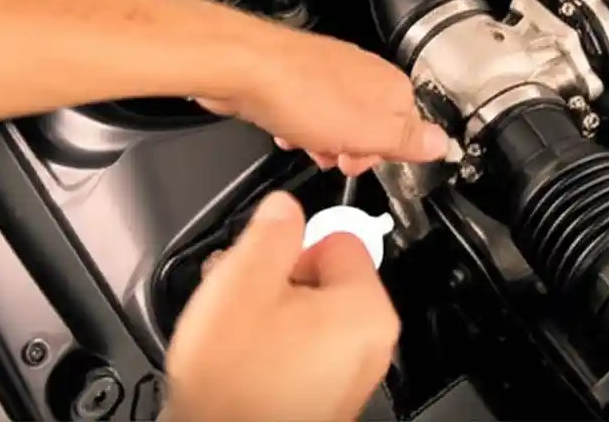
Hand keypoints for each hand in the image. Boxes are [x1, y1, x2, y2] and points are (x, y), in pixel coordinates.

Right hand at [163, 191, 399, 421]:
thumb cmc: (236, 383)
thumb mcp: (243, 282)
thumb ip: (271, 232)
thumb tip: (285, 207)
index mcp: (366, 309)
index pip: (340, 239)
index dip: (293, 248)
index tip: (263, 265)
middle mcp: (372, 345)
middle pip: (327, 280)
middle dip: (280, 281)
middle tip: (241, 298)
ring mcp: (352, 377)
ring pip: (314, 318)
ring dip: (275, 315)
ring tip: (236, 332)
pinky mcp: (328, 402)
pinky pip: (308, 355)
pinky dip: (279, 350)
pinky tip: (245, 360)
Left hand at [198, 20, 447, 175]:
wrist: (243, 68)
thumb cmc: (302, 94)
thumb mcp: (369, 134)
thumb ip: (409, 141)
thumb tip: (442, 145)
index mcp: (392, 87)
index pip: (409, 129)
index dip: (386, 154)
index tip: (366, 163)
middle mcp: (365, 74)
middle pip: (373, 127)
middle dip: (354, 150)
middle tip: (336, 156)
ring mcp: (331, 73)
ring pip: (339, 122)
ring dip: (324, 141)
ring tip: (308, 143)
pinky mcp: (300, 76)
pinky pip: (309, 112)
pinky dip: (299, 127)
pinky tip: (287, 131)